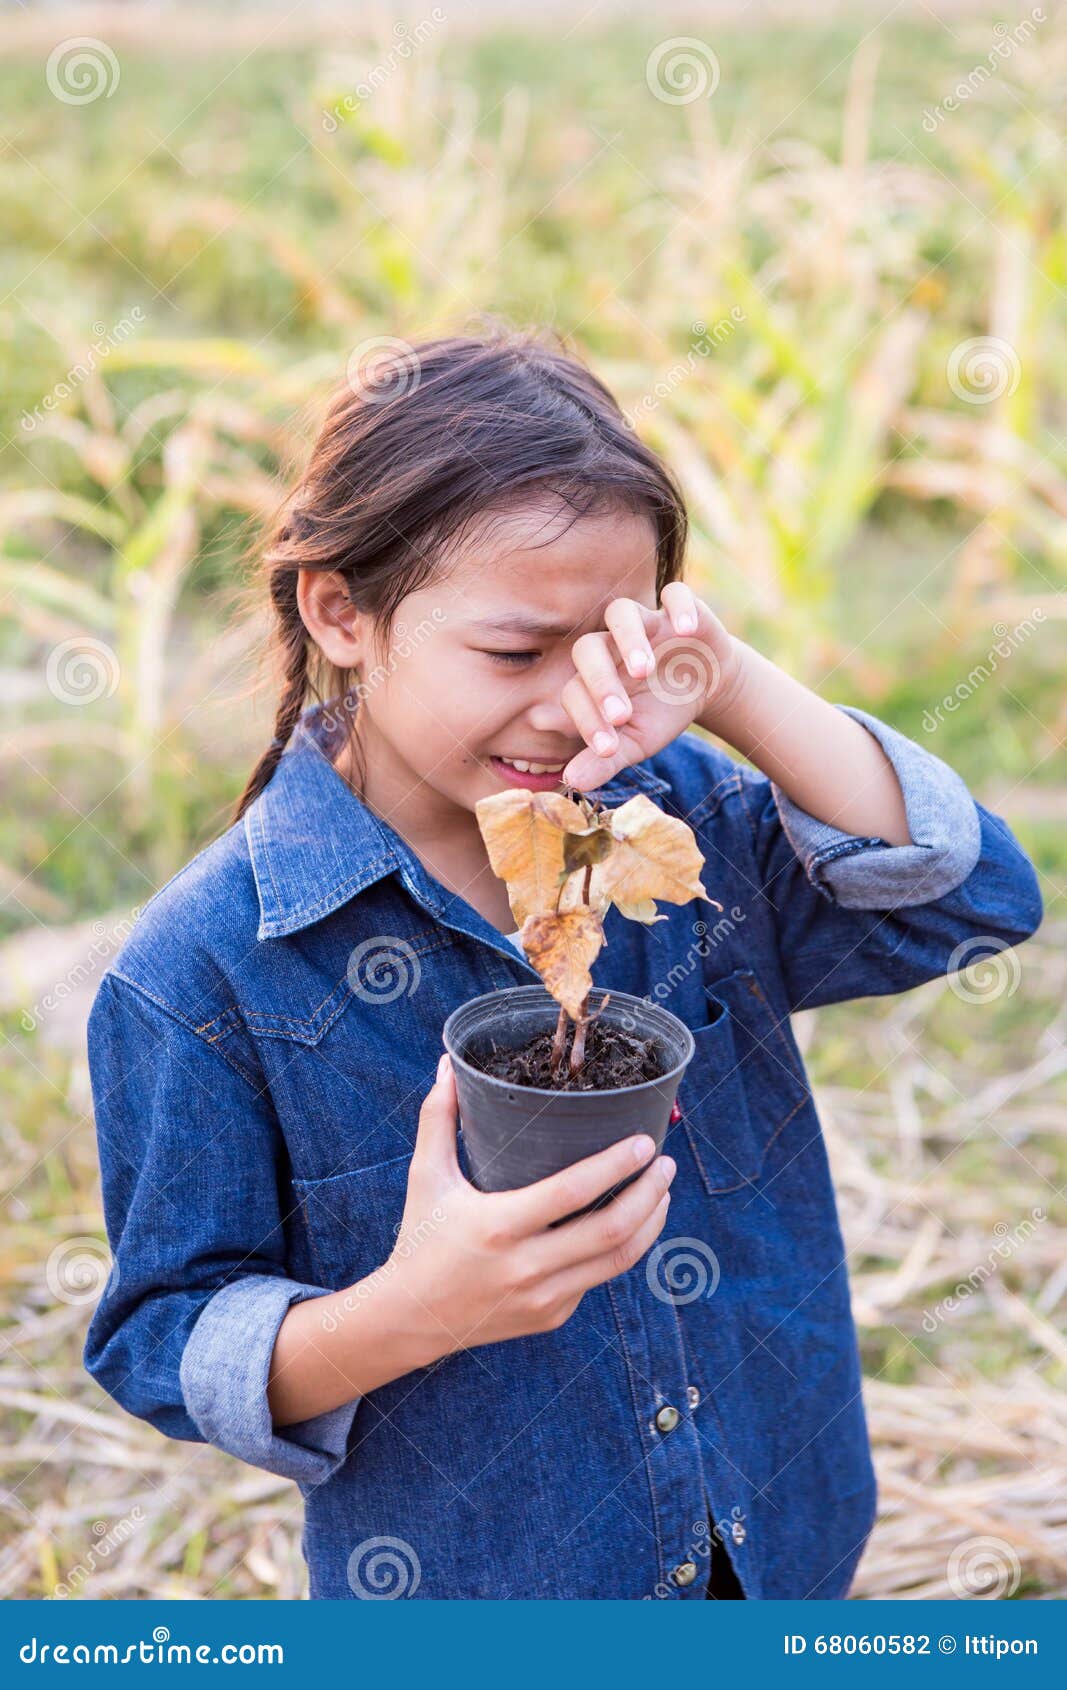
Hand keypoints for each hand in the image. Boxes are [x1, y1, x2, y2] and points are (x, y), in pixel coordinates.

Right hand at [389, 1056, 676, 1354]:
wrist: (412, 1319)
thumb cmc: (421, 1239)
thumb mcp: (425, 1176)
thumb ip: (438, 1118)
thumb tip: (447, 1064)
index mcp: (498, 1226)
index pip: (572, 1193)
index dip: (616, 1166)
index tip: (644, 1142)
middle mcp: (526, 1267)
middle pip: (612, 1230)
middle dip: (650, 1193)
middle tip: (666, 1163)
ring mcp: (544, 1297)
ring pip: (619, 1261)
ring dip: (651, 1223)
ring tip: (664, 1191)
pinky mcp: (553, 1315)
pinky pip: (598, 1279)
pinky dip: (620, 1248)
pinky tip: (630, 1223)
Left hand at [560, 584, 741, 789]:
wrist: (705, 686)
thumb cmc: (660, 712)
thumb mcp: (636, 742)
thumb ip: (604, 759)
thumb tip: (571, 782)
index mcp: (593, 679)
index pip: (575, 693)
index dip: (586, 721)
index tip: (607, 748)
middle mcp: (611, 646)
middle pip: (588, 648)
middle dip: (600, 682)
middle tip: (620, 714)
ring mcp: (644, 624)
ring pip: (621, 613)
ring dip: (629, 640)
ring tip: (644, 671)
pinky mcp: (679, 610)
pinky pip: (674, 594)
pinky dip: (679, 606)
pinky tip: (686, 629)